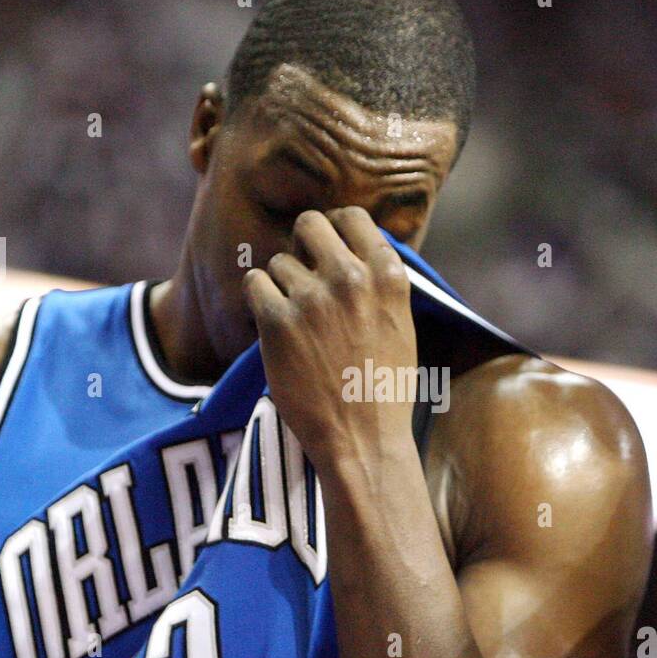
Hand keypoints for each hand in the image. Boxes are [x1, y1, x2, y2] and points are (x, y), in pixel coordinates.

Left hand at [243, 207, 417, 475]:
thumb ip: (378, 285)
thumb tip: (351, 253)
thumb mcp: (402, 325)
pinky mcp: (278, 320)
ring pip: (279, 262)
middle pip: (309, 225)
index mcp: (388, 275)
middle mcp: (351, 277)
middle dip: (301, 244)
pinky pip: (254, 284)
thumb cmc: (384, 390)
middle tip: (301, 274)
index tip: (326, 248)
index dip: (334, 229)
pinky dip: (259, 301)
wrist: (364, 439)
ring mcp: (312, 297)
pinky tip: (273, 326)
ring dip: (281, 286)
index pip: (352, 218)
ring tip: (296, 322)